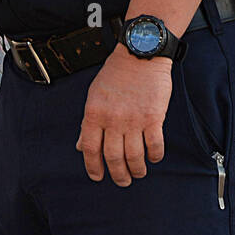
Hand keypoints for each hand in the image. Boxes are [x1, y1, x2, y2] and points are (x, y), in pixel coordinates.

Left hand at [76, 47, 172, 184]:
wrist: (140, 54)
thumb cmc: (116, 74)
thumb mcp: (94, 95)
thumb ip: (88, 122)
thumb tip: (80, 146)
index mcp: (94, 113)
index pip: (89, 148)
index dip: (93, 167)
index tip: (98, 177)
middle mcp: (112, 119)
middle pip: (113, 158)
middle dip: (118, 175)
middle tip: (123, 181)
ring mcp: (133, 119)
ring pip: (134, 157)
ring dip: (137, 170)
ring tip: (138, 173)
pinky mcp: (153, 117)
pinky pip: (154, 146)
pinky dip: (154, 156)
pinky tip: (153, 157)